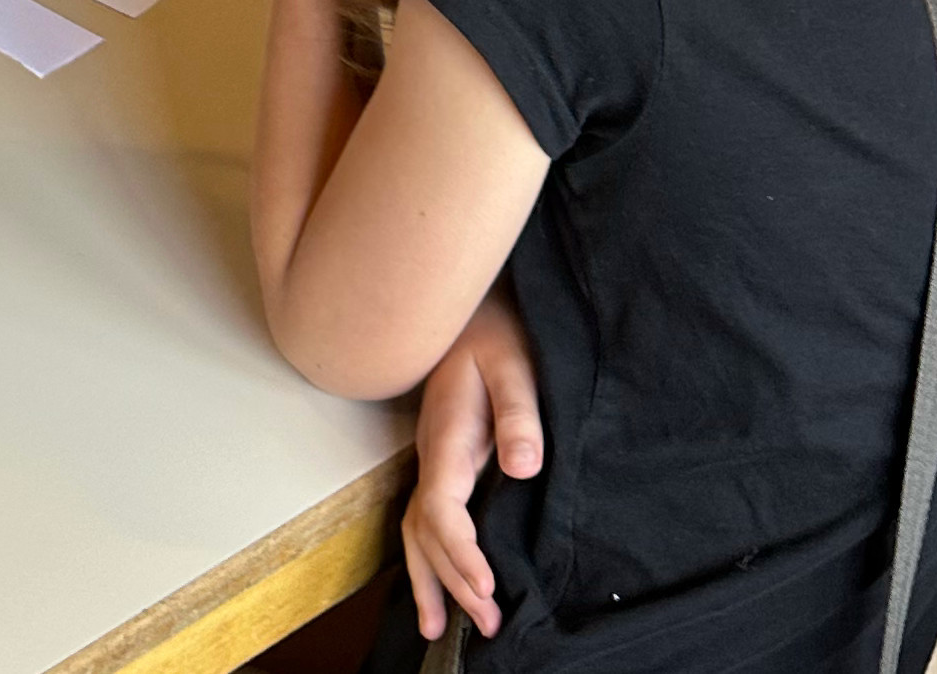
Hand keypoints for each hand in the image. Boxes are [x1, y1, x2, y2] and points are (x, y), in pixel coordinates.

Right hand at [405, 290, 542, 642]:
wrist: (471, 308)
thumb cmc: (496, 334)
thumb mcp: (516, 367)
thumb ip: (519, 415)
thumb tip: (521, 467)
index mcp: (447, 436)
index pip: (440, 508)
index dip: (460, 552)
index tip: (488, 588)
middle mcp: (431, 454)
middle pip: (424, 530)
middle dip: (450, 582)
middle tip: (486, 625)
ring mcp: (432, 458)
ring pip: (415, 529)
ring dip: (429, 578)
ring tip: (440, 627)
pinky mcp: (443, 460)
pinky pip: (423, 518)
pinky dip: (427, 556)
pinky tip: (438, 581)